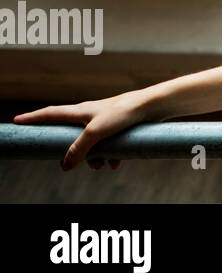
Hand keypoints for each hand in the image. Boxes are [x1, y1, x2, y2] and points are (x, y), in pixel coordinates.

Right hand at [12, 91, 152, 170]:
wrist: (153, 106)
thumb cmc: (123, 112)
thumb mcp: (95, 132)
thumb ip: (78, 149)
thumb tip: (65, 165)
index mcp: (80, 111)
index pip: (51, 114)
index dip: (33, 118)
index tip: (18, 121)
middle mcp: (90, 115)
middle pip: (72, 137)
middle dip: (73, 153)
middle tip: (71, 164)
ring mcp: (105, 121)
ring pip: (91, 145)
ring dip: (94, 158)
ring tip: (102, 166)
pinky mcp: (118, 127)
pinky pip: (107, 146)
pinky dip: (109, 155)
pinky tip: (116, 163)